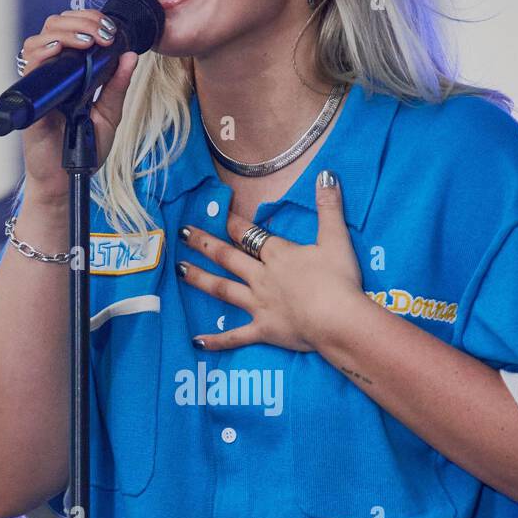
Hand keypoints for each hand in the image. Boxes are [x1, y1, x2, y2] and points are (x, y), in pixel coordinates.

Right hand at [19, 9, 138, 197]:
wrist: (66, 179)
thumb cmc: (82, 151)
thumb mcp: (109, 116)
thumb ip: (117, 87)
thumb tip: (130, 56)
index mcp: (73, 73)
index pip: (74, 30)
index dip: (91, 21)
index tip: (112, 30)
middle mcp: (54, 73)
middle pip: (56, 26)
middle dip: (81, 20)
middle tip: (103, 33)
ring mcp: (40, 84)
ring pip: (40, 39)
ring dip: (64, 31)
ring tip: (87, 40)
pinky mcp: (30, 98)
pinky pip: (30, 67)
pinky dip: (43, 52)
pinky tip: (59, 49)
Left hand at [176, 171, 364, 351]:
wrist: (337, 319)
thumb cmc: (338, 279)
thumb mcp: (337, 239)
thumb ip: (329, 207)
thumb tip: (326, 175)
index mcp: (278, 254)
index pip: (250, 234)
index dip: (233, 223)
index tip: (217, 213)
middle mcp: (262, 277)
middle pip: (228, 257)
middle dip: (205, 243)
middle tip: (183, 234)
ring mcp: (259, 304)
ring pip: (223, 290)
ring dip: (200, 279)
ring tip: (180, 270)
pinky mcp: (263, 330)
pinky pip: (235, 337)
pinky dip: (216, 340)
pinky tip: (197, 342)